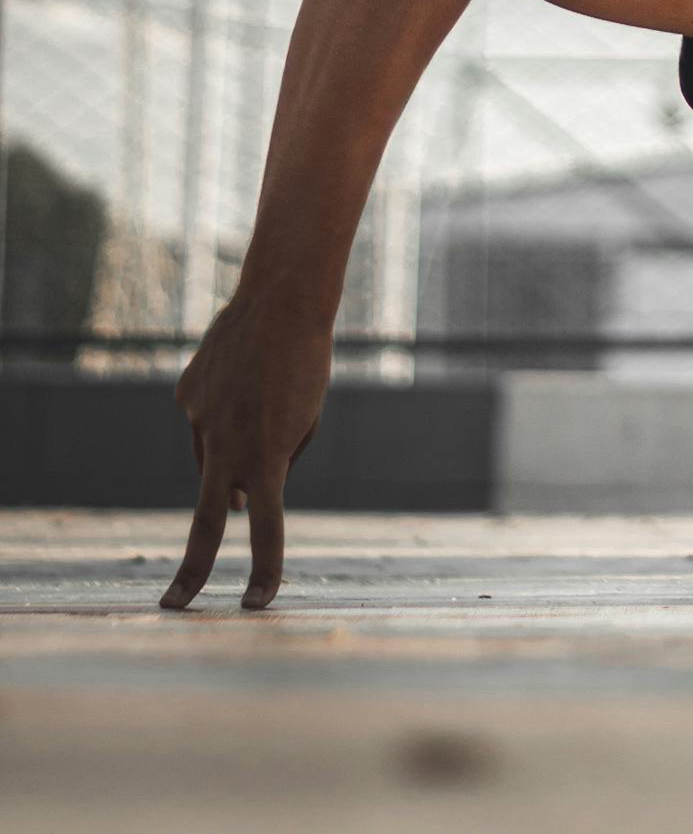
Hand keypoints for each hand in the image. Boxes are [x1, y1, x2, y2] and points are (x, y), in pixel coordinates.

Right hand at [160, 293, 332, 611]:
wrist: (284, 300)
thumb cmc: (305, 366)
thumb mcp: (302, 423)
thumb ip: (270, 465)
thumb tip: (231, 501)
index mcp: (268, 456)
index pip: (266, 528)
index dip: (264, 569)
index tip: (256, 605)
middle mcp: (226, 444)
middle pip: (206, 521)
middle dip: (192, 570)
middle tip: (172, 606)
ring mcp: (199, 419)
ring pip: (210, 457)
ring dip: (231, 446)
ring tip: (261, 397)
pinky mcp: (185, 394)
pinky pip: (202, 418)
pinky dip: (219, 409)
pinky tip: (239, 377)